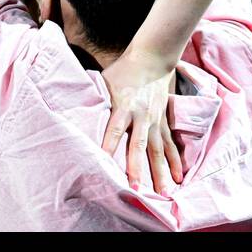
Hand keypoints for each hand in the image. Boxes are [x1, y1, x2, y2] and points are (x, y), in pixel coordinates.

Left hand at [101, 46, 183, 194]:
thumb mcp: (105, 82)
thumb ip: (95, 101)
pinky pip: (170, 144)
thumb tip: (73, 116)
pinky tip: (178, 177)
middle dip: (136, 168)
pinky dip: (175, 161)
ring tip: (163, 194)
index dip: (108, 147)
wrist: (152, 57)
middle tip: (135, 191)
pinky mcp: (163, 121)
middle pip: (138, 145)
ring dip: (160, 172)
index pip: (114, 130)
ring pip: (158, 150)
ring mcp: (155, 120)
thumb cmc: (123, 70)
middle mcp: (141, 115)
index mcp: (124, 105)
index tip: (103, 166)